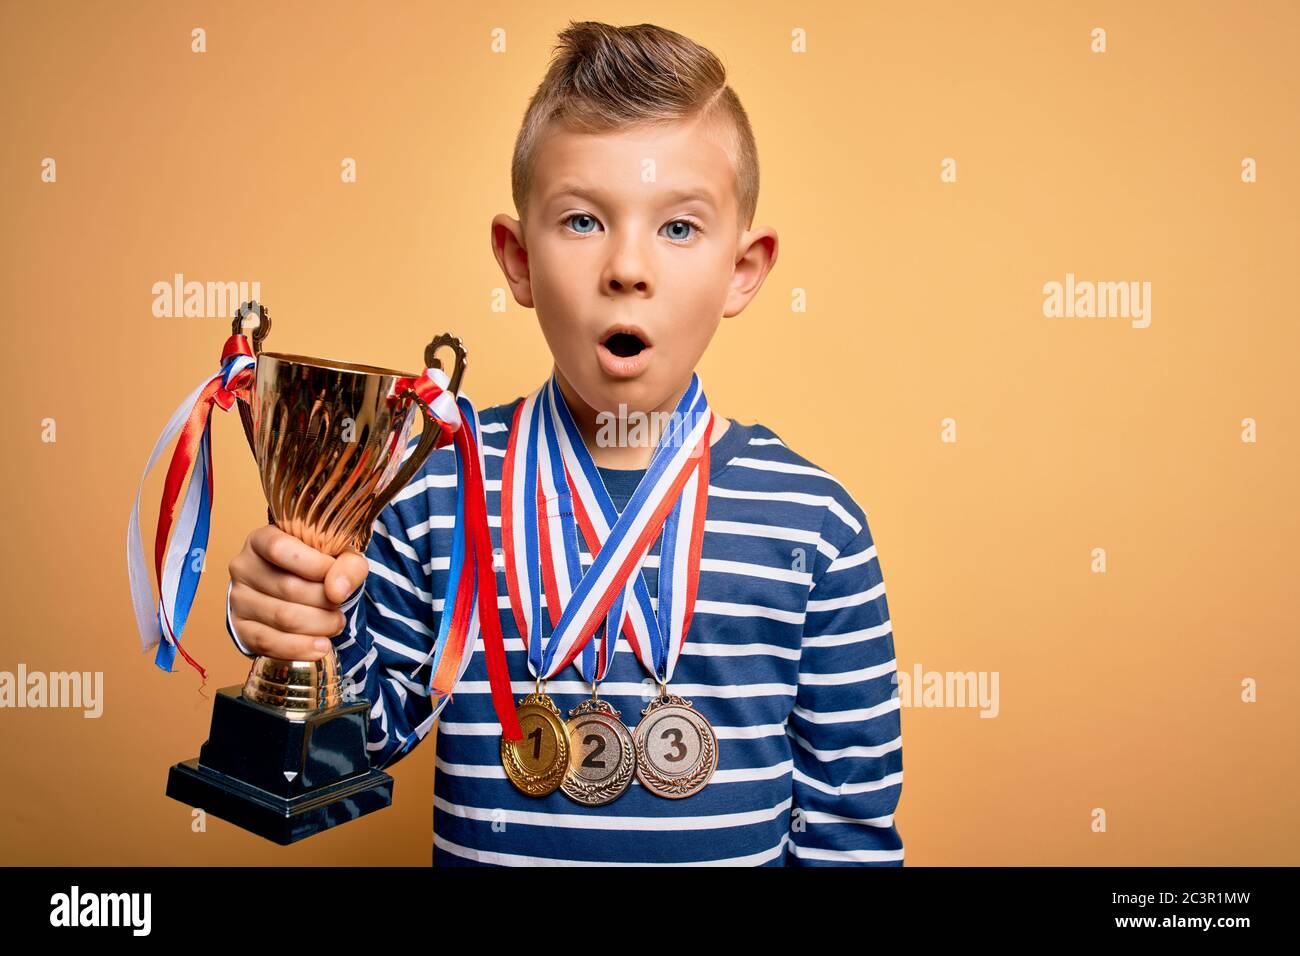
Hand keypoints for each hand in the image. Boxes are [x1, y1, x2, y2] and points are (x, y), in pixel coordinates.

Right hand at [228, 524, 367, 660]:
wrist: (296, 590)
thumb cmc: (317, 567)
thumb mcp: (339, 556)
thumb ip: (347, 566)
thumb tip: (337, 591)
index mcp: (262, 539)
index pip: (280, 548)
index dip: (315, 565)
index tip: (335, 577)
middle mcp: (244, 566)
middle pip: (287, 587)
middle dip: (324, 602)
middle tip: (340, 607)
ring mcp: (239, 599)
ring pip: (281, 617)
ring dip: (318, 625)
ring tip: (336, 625)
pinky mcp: (240, 628)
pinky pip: (268, 642)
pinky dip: (300, 648)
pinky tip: (321, 646)